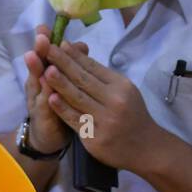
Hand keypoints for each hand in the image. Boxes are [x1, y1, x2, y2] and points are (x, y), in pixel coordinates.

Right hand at [22, 24, 71, 155]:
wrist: (50, 135)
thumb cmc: (61, 105)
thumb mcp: (67, 84)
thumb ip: (72, 65)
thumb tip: (81, 44)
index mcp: (44, 73)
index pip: (44, 54)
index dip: (44, 41)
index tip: (44, 27)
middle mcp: (37, 84)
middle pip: (38, 65)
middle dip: (40, 51)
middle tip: (40, 37)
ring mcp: (36, 101)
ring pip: (36, 85)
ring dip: (35, 71)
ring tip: (33, 56)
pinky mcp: (41, 119)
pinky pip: (44, 109)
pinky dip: (45, 101)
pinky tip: (47, 94)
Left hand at [41, 38, 157, 171]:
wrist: (146, 148)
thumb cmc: (132, 114)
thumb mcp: (125, 91)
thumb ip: (103, 77)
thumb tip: (77, 55)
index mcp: (121, 86)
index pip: (94, 68)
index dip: (75, 55)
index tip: (59, 43)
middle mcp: (114, 101)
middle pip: (84, 79)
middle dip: (63, 63)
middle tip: (47, 49)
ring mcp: (105, 120)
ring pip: (78, 98)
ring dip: (60, 83)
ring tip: (45, 70)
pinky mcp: (95, 137)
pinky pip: (75, 120)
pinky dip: (62, 108)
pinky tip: (50, 98)